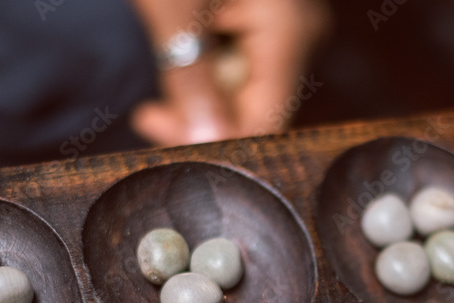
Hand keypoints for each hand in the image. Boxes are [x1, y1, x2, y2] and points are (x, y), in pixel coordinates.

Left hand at [131, 0, 329, 145]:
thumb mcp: (171, 11)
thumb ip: (190, 80)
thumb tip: (209, 139)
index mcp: (291, 30)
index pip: (265, 121)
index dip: (217, 140)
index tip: (161, 132)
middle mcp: (305, 32)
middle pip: (261, 108)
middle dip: (204, 117)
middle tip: (149, 115)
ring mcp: (295, 26)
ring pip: (252, 90)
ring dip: (204, 96)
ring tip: (158, 93)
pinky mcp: (277, 21)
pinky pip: (250, 66)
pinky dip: (213, 71)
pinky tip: (187, 58)